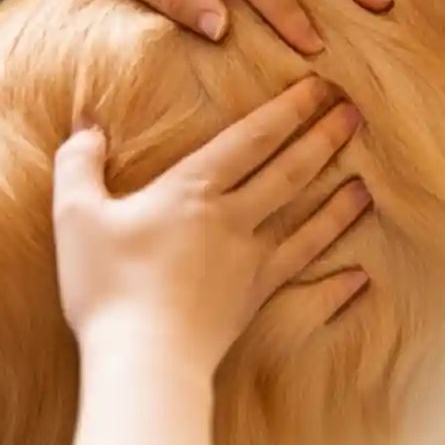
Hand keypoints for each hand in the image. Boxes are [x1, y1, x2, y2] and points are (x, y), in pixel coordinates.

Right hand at [51, 78, 371, 371]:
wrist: (142, 360)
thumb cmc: (107, 286)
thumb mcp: (76, 216)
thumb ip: (79, 165)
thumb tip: (86, 127)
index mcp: (194, 190)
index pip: (252, 138)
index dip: (287, 108)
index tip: (318, 85)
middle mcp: (233, 219)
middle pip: (291, 172)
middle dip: (324, 138)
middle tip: (356, 113)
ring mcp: (251, 263)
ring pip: (308, 225)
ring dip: (340, 203)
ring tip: (367, 184)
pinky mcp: (255, 303)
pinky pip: (303, 282)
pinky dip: (335, 281)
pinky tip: (359, 276)